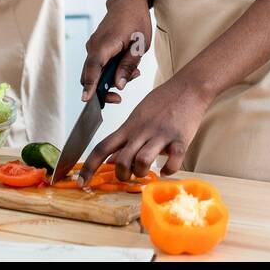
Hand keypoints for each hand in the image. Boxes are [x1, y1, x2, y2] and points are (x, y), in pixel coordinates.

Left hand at [78, 75, 210, 183]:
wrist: (188, 87)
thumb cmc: (162, 101)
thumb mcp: (137, 116)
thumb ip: (125, 137)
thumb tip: (111, 160)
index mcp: (129, 126)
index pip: (101, 148)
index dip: (89, 167)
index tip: (81, 182)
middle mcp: (141, 131)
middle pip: (121, 160)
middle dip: (122, 175)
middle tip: (129, 175)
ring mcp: (161, 135)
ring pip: (142, 162)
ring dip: (142, 174)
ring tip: (147, 171)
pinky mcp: (180, 139)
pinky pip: (173, 162)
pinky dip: (168, 170)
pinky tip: (166, 168)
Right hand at [81, 0, 152, 104]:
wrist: (128, 1)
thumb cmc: (136, 20)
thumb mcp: (139, 45)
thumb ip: (128, 66)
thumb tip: (118, 85)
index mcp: (104, 44)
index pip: (93, 68)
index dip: (90, 85)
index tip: (86, 100)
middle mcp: (93, 46)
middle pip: (91, 75)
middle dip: (104, 89)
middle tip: (120, 96)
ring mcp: (93, 46)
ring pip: (95, 71)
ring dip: (111, 78)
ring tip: (134, 73)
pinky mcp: (96, 47)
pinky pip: (98, 64)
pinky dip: (109, 70)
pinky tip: (126, 67)